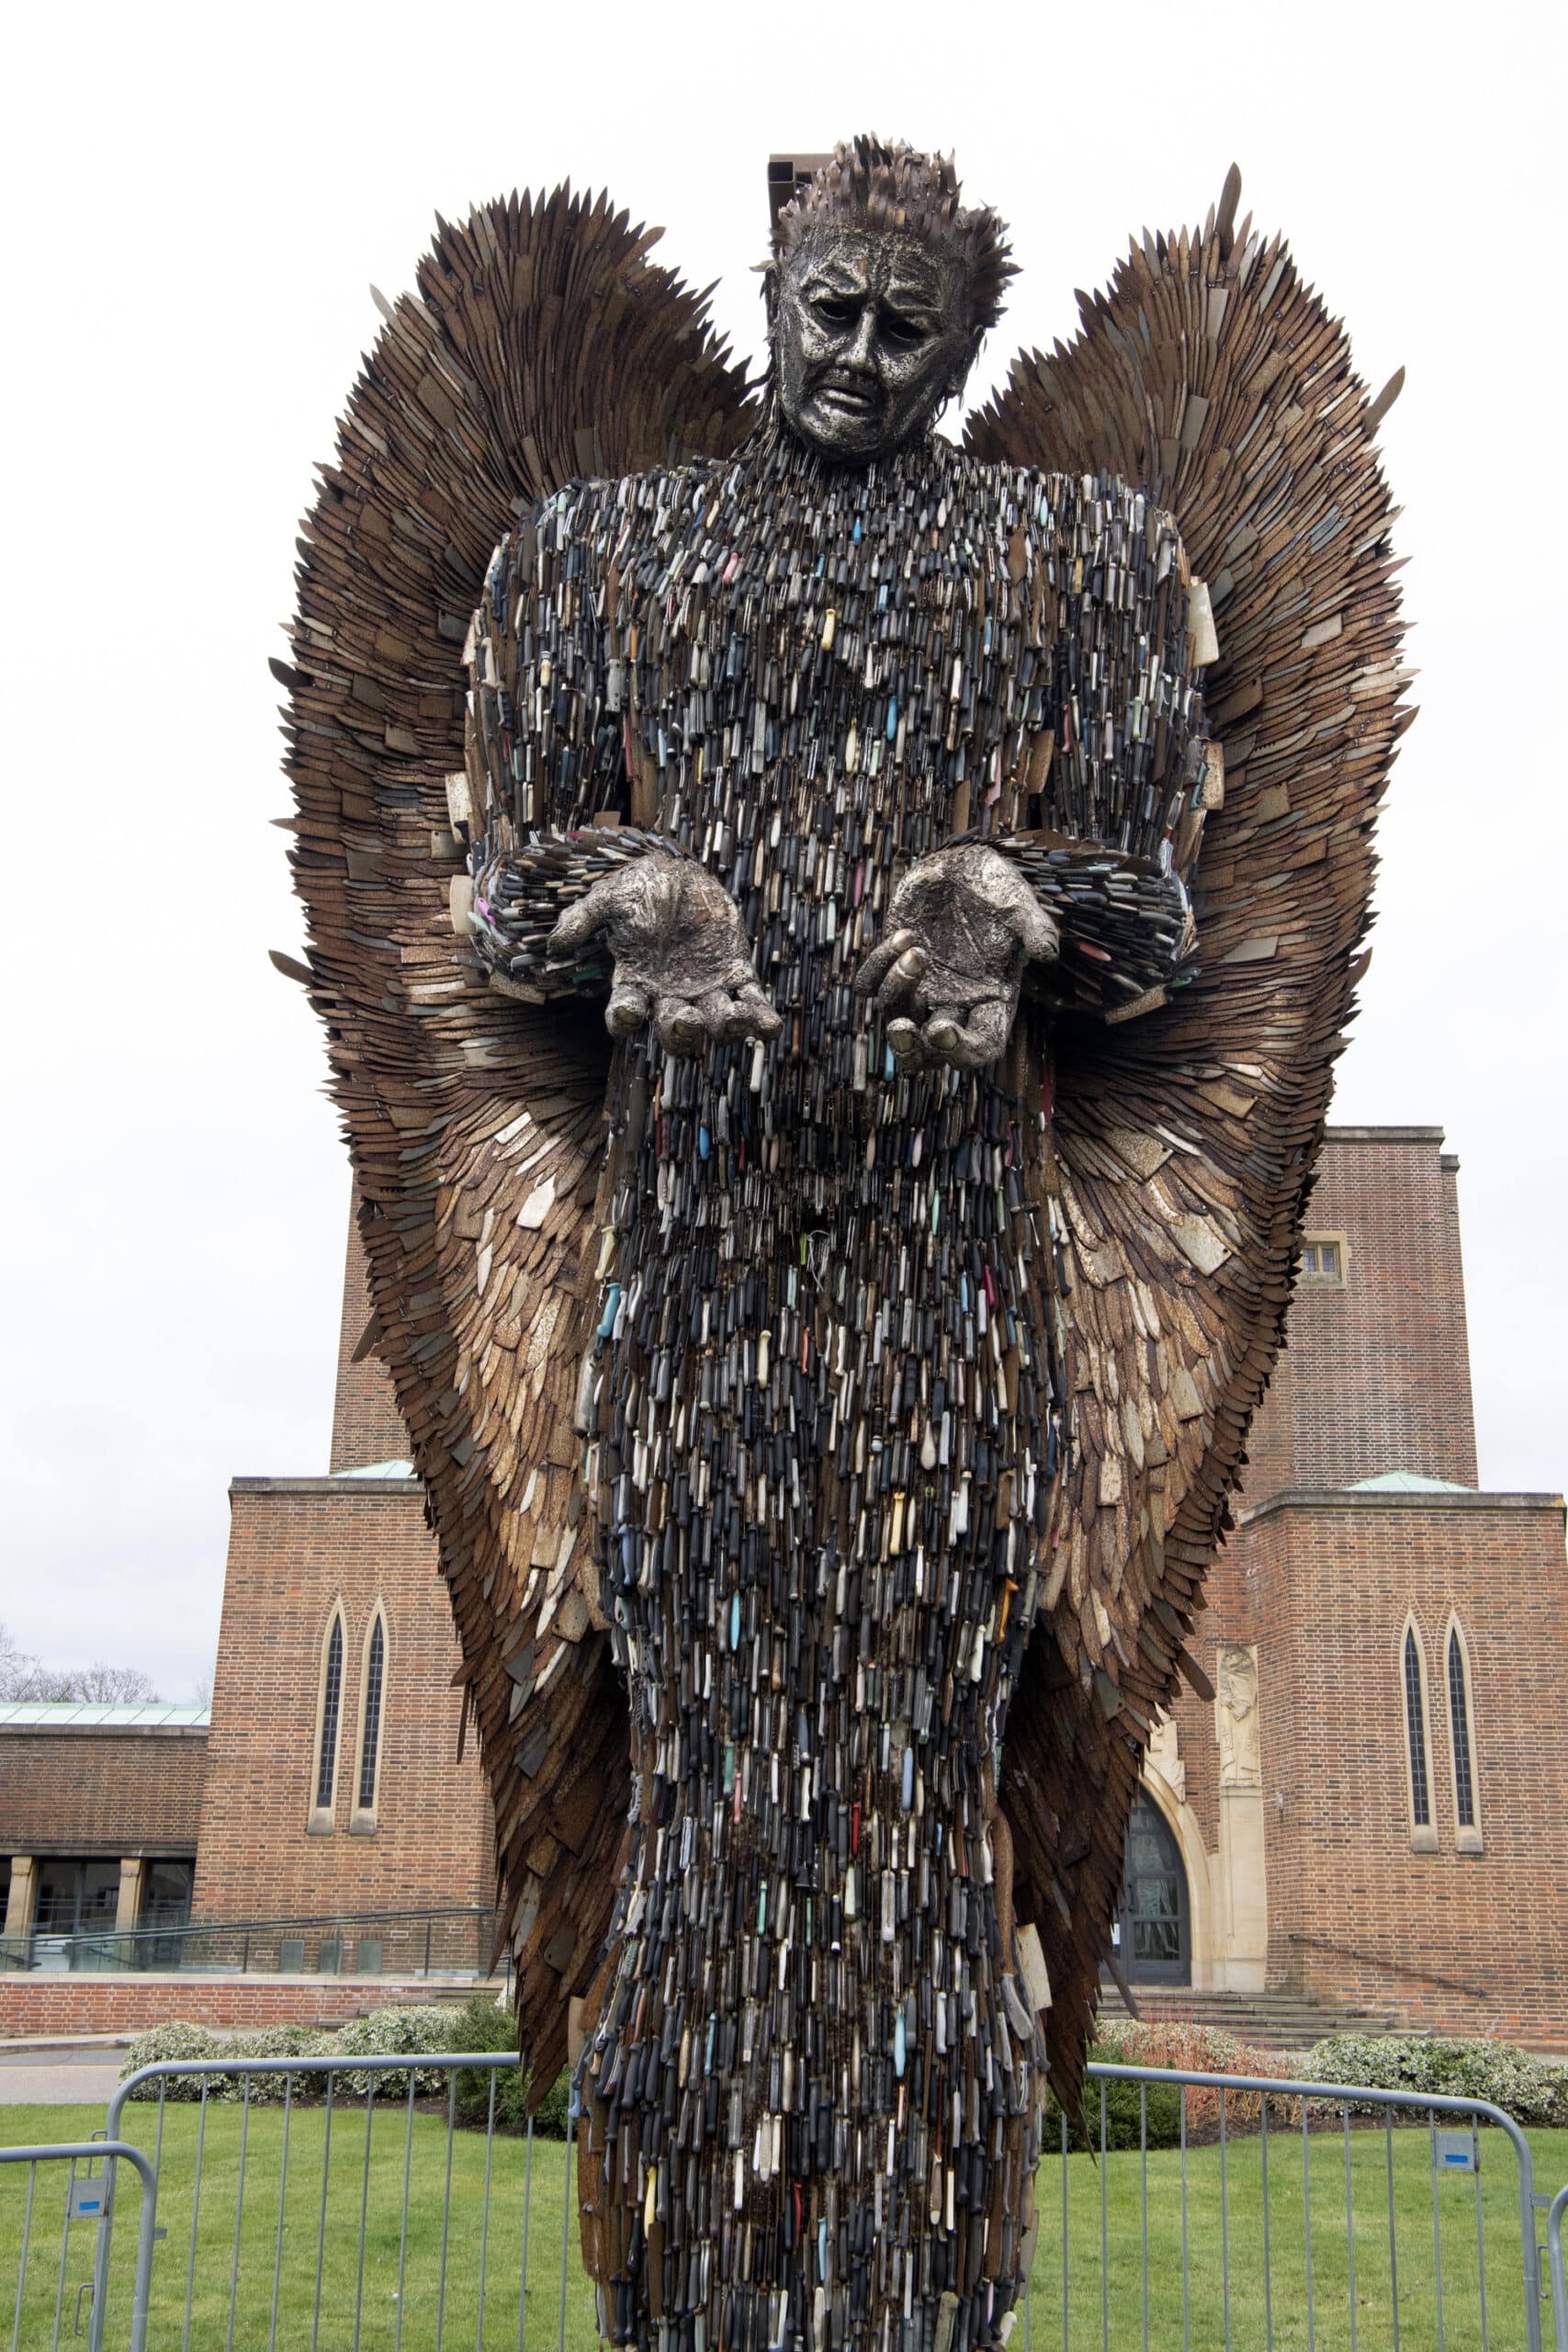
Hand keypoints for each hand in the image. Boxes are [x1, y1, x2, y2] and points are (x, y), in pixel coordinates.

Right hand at [548, 853, 780, 1057]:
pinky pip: (749, 1002)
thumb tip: (556, 942)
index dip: (626, 1019)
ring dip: (726, 1028)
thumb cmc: (640, 889)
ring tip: (734, 1020)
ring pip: (716, 1023)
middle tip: (688, 1020)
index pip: (626, 1015)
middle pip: (674, 1030)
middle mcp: (669, 997)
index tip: (629, 1009)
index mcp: (635, 985)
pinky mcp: (735, 975)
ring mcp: (704, 990)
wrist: (680, 874)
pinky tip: (769, 1025)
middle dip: (681, 1031)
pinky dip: (760, 1017)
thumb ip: (584, 919)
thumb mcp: (610, 899)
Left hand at [854, 843, 1058, 1070]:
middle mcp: (955, 1003)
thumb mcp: (1021, 905)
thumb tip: (1046, 952)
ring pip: (895, 1017)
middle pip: (928, 1054)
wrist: (963, 866)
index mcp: (991, 1001)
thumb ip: (1036, 928)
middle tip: (901, 1029)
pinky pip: (870, 985)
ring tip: (916, 950)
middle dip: (910, 1051)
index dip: (962, 1050)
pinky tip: (904, 935)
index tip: (942, 1029)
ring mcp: (921, 988)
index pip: (981, 1046)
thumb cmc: (996, 890)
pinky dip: (878, 967)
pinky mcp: (893, 966)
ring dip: (898, 989)